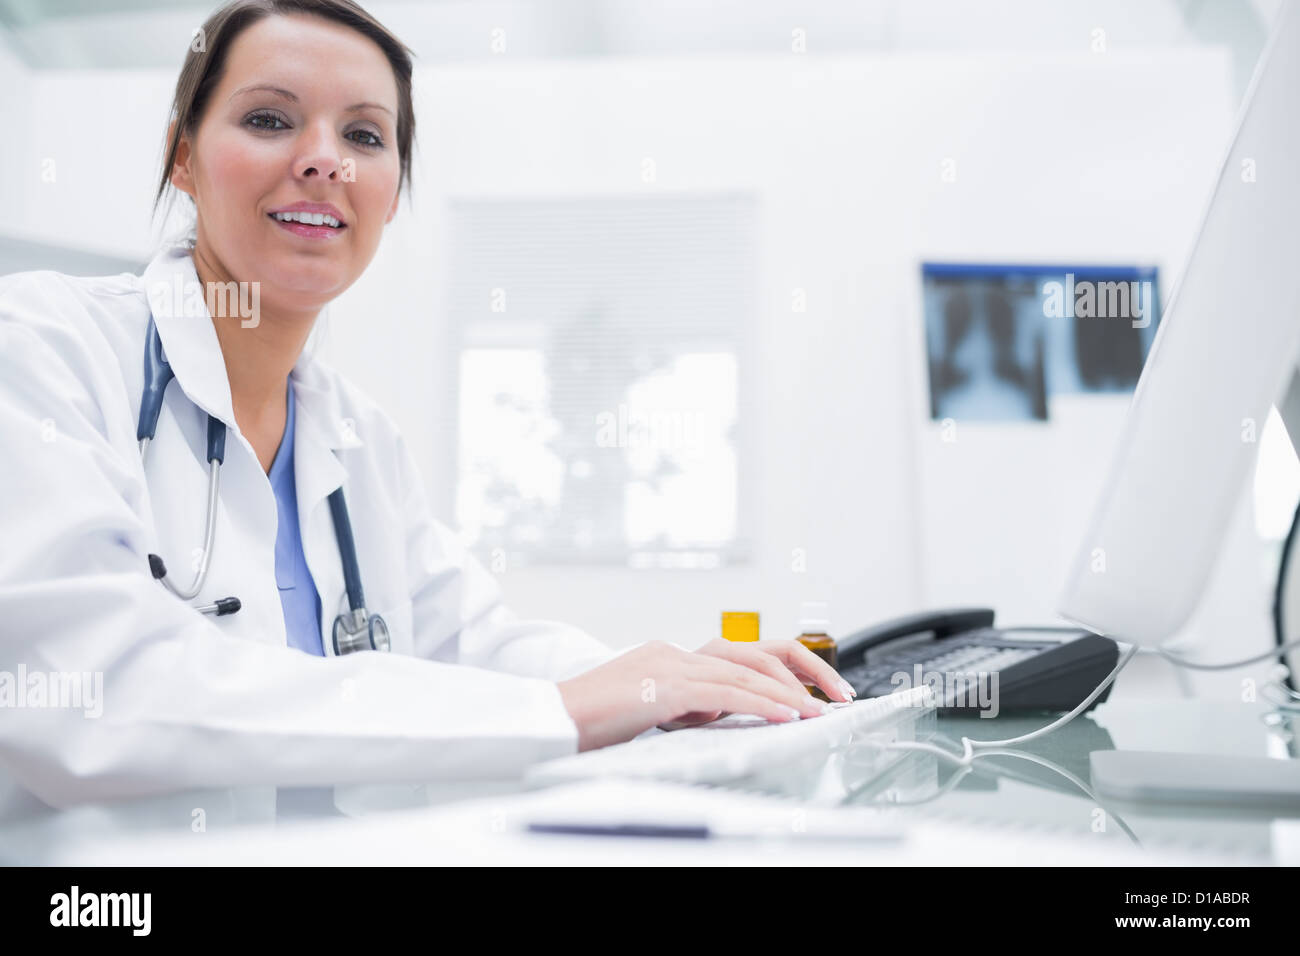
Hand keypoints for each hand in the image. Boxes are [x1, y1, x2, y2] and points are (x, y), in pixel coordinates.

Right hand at [556, 640, 856, 751]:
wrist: (550, 720)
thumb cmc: (592, 722)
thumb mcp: (651, 712)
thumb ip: (687, 708)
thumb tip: (724, 717)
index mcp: (674, 655)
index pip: (744, 654)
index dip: (787, 669)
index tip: (817, 690)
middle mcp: (677, 652)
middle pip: (756, 651)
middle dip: (806, 670)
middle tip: (839, 695)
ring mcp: (670, 665)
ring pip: (746, 671)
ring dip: (791, 692)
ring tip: (822, 710)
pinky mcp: (664, 687)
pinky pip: (725, 694)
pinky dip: (762, 705)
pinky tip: (787, 717)